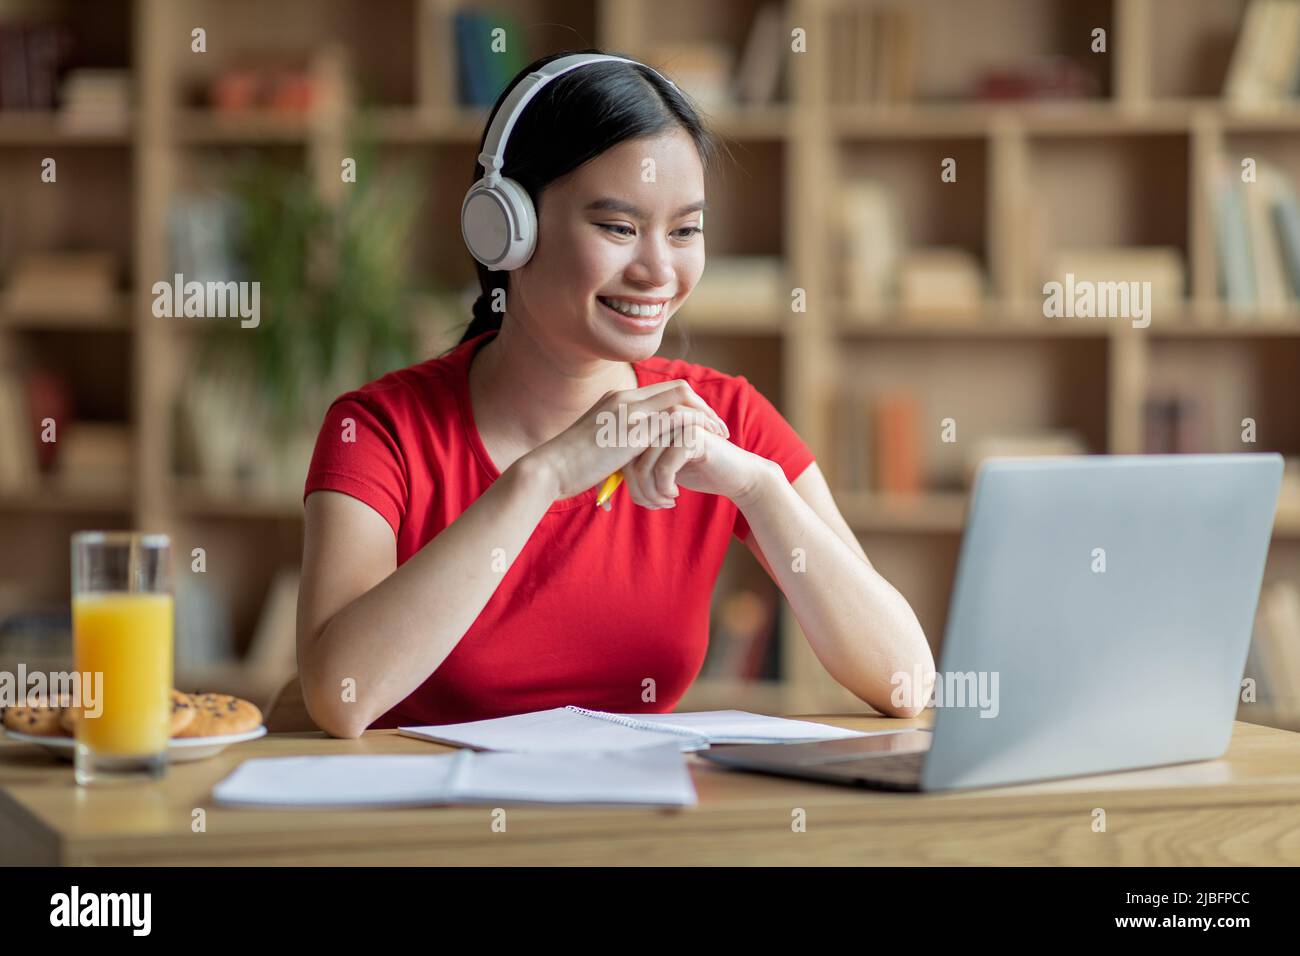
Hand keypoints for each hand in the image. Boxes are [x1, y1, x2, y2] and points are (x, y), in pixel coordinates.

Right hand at [527, 380, 728, 501]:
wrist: (548, 469)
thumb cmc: (565, 466)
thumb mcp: (591, 447)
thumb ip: (611, 444)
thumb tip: (621, 458)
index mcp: (615, 399)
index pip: (661, 391)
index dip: (685, 404)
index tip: (699, 422)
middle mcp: (624, 398)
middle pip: (678, 388)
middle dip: (703, 406)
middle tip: (718, 427)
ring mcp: (630, 411)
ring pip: (682, 399)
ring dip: (706, 416)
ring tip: (720, 435)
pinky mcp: (634, 430)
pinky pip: (677, 418)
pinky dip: (696, 427)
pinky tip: (707, 443)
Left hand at [619, 417, 776, 509]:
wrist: (735, 475)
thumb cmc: (695, 472)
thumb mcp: (659, 468)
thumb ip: (636, 463)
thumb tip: (608, 482)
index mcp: (648, 421)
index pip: (618, 451)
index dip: (619, 480)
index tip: (630, 502)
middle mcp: (658, 417)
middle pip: (627, 457)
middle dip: (635, 489)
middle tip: (652, 505)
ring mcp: (675, 423)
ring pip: (643, 464)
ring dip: (651, 493)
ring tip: (663, 503)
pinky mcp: (691, 434)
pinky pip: (664, 467)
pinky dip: (664, 488)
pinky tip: (674, 497)